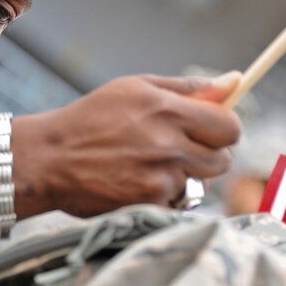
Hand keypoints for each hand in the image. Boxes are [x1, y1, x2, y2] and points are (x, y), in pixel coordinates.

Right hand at [10, 72, 241, 217]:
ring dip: (185, 176)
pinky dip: (165, 195)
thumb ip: (189, 87)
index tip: (211, 129)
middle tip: (179, 148)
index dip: (224, 128)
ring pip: (201, 183)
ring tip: (151, 164)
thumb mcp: (137, 87)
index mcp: (168, 110)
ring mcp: (160, 178)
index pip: (230, 126)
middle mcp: (168, 145)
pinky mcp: (149, 204)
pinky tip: (137, 181)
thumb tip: (236, 80)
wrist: (49, 159)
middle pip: (222, 159)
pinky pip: (178, 202)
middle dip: (208, 154)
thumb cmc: (93, 117)